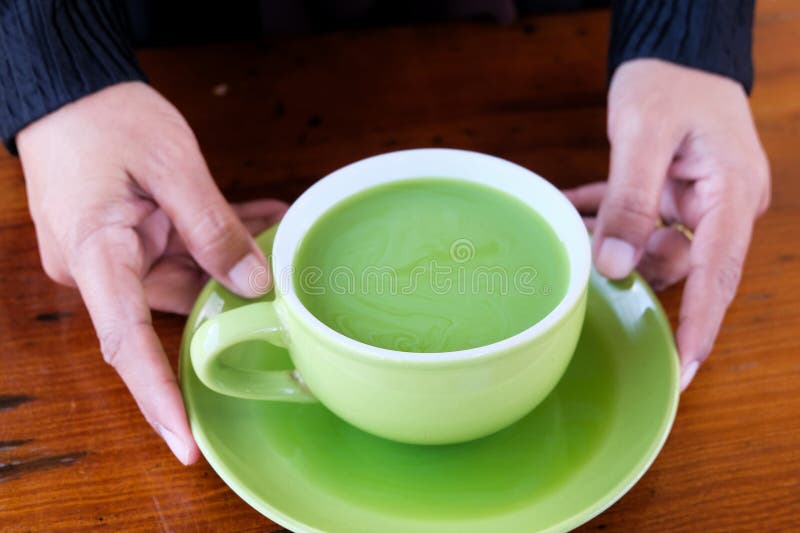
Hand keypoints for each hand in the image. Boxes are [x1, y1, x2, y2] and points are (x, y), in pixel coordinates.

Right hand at [17, 82, 287, 463]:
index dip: (157, 397)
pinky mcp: (126, 239)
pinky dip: (216, 241)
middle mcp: (99, 267)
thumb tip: (253, 285)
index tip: (183, 443)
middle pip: (169, 308)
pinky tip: (260, 217)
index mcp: (95, 255)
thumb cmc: (108, 116)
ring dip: (230, 260)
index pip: (125, 343)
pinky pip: (179, 253)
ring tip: (277, 231)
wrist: (70, 85)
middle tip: (286, 300)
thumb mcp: (172, 167)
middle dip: (227, 303)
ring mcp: (112, 254)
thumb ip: (214, 228)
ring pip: (183, 278)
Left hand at [564, 59, 769, 390]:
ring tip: (581, 221)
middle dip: (638, 269)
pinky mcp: (678, 197)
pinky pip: (643, 226)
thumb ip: (631, 201)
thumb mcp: (644, 135)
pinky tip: (581, 208)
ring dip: (616, 242)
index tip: (684, 369)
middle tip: (595, 263)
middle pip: (685, 266)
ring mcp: (702, 203)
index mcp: (733, 192)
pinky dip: (612, 221)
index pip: (719, 273)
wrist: (674, 51)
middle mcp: (724, 205)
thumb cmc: (669, 80)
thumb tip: (615, 266)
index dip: (701, 324)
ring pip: (657, 249)